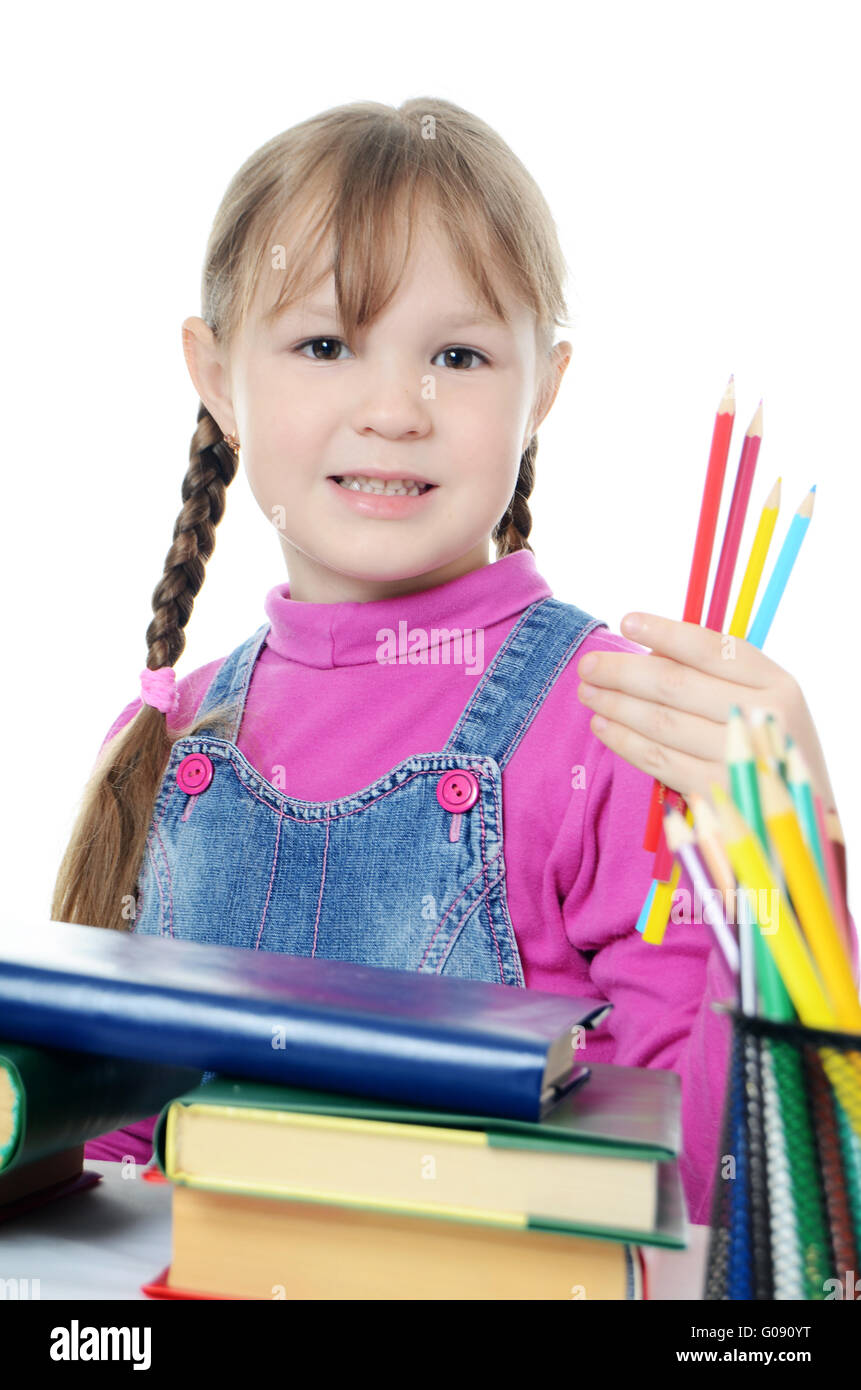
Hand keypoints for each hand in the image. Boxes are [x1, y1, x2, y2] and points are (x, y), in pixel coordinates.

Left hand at [575, 611, 839, 811]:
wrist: (800, 821)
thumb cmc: (771, 750)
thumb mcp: (763, 704)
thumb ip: (718, 676)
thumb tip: (651, 648)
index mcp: (778, 686)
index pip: (713, 648)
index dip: (666, 632)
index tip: (628, 622)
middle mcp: (761, 719)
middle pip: (677, 685)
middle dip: (623, 672)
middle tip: (588, 665)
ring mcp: (738, 760)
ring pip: (661, 722)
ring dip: (616, 705)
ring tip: (589, 694)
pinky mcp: (715, 795)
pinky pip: (658, 761)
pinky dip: (625, 741)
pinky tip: (603, 727)